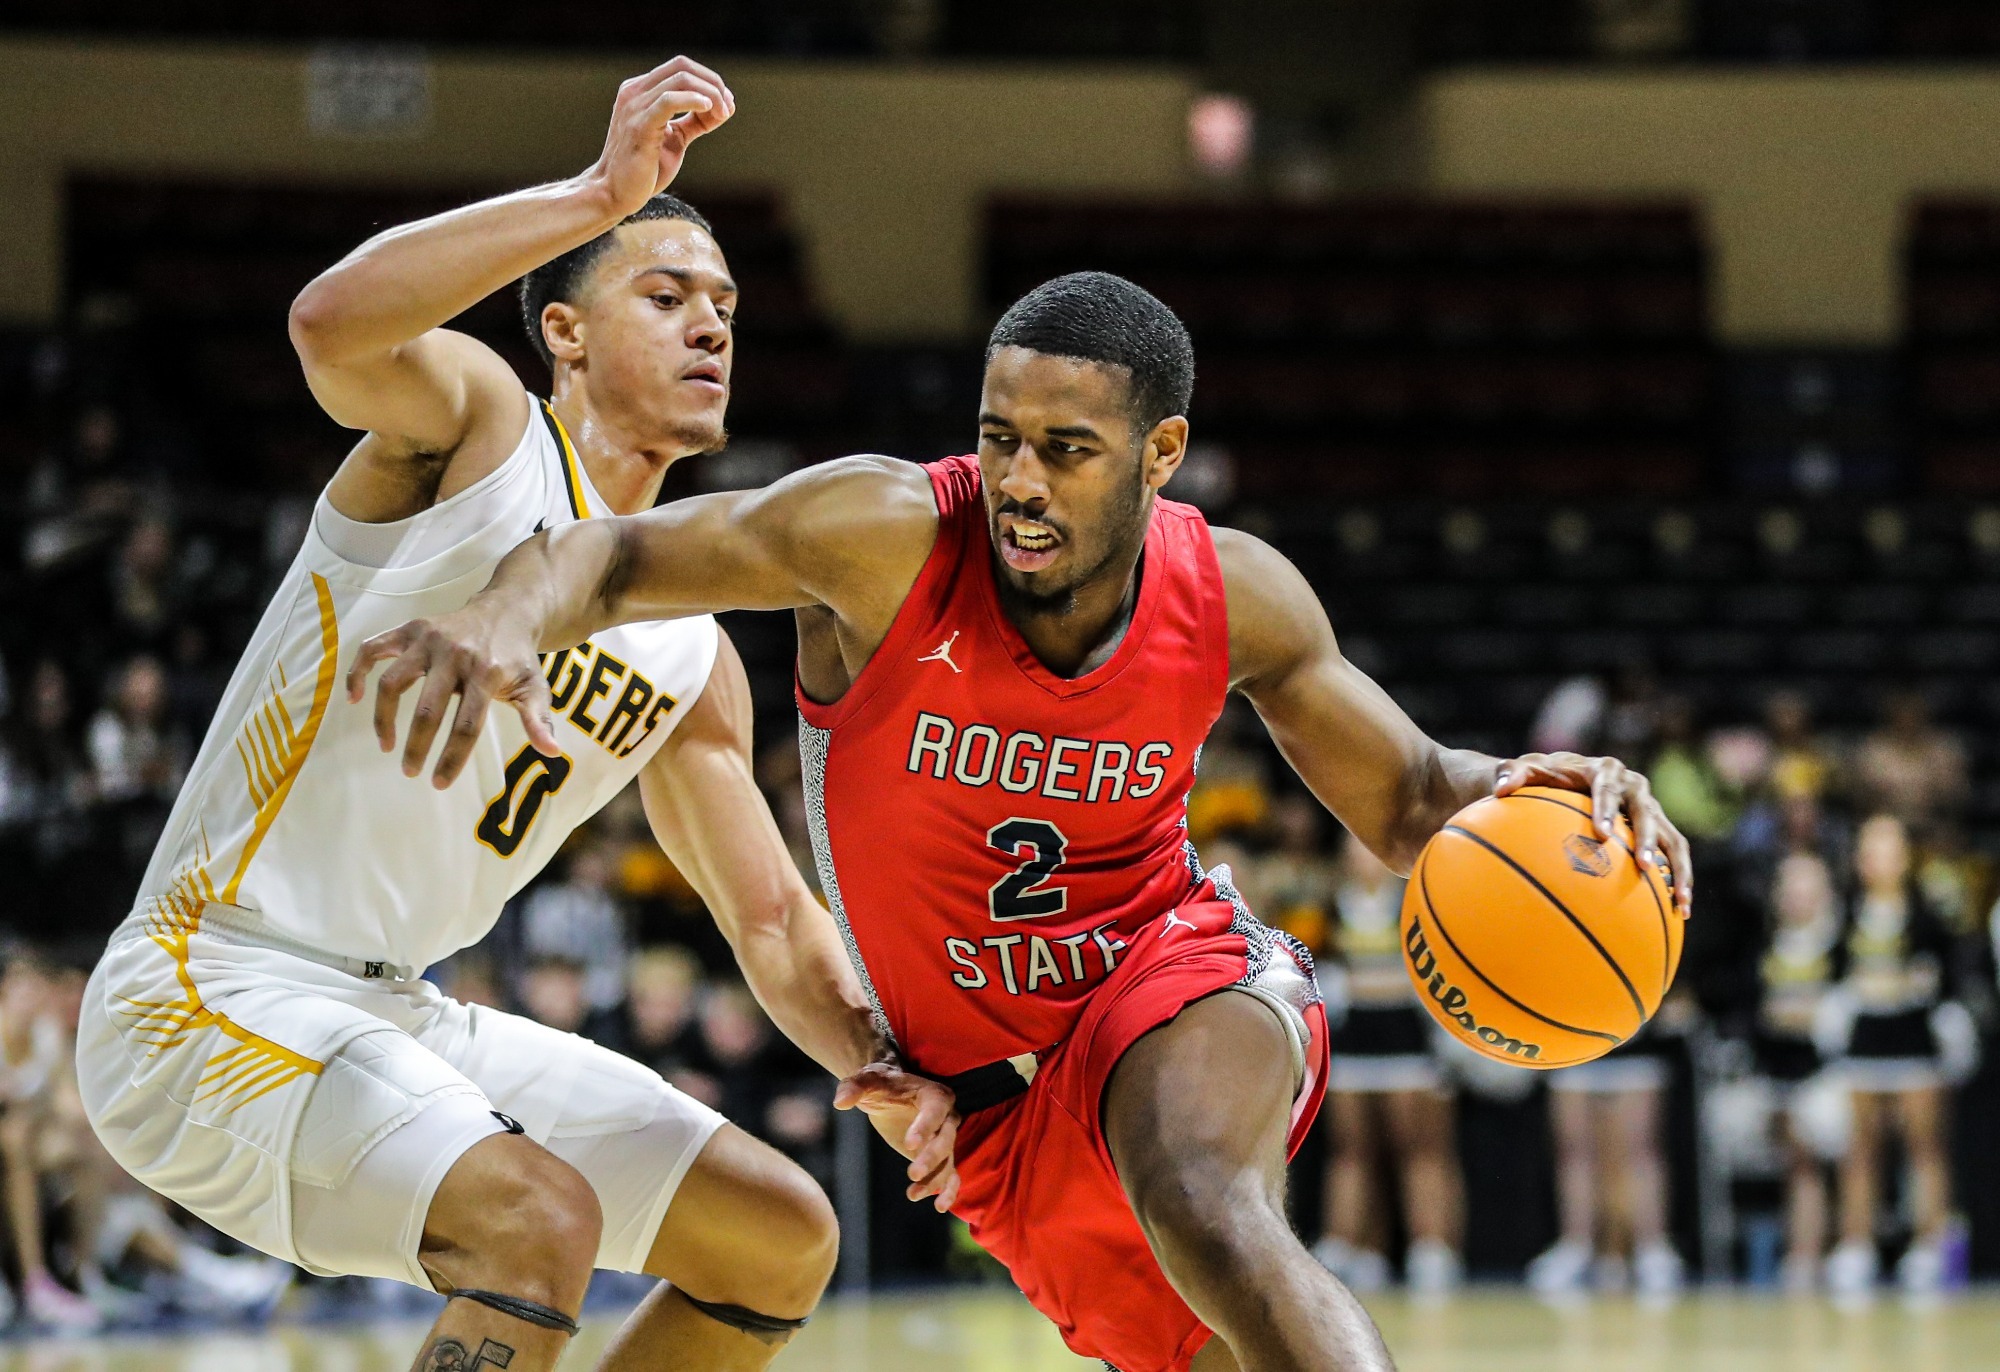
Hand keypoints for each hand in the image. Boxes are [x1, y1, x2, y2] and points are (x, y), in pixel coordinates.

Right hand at [345, 605, 558, 787]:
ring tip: (386, 746)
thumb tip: (551, 753)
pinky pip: (372, 649)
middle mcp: (455, 654)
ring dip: (383, 718)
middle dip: (417, 746)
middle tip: (410, 771)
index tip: (438, 783)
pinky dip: (356, 672)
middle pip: (428, 708)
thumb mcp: (535, 686)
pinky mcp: (409, 630)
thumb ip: (539, 719)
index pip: (467, 724)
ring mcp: (428, 640)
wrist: (506, 611)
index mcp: (486, 673)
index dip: (451, 757)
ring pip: (392, 681)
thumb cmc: (518, 658)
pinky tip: (351, 700)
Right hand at [586, 57, 735, 218]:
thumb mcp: (675, 139)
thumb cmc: (644, 170)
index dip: (709, 81)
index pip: (681, 68)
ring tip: (722, 114)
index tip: (727, 105)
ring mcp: (635, 106)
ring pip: (681, 80)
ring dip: (711, 94)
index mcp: (641, 91)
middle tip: (728, 108)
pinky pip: (669, 100)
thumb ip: (694, 122)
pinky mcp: (640, 125)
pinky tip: (709, 110)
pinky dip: (694, 100)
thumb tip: (723, 107)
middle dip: (713, 84)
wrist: (616, 193)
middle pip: (683, 67)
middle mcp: (635, 92)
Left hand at [834, 1061, 960, 1212]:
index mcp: (934, 1094)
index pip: (935, 1111)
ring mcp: (944, 1138)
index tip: (909, 1145)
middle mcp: (947, 1117)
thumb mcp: (866, 1081)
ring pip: (947, 1161)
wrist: (889, 1093)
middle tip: (912, 1173)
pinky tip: (939, 1206)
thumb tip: (840, 1102)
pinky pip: (950, 1174)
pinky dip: (948, 1190)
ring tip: (912, 1194)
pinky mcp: (938, 1156)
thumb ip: (854, 1088)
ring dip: (935, 1180)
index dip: (925, 1127)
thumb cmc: (880, 1083)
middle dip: (931, 1158)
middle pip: (946, 1139)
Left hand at [1494, 752, 1693, 917]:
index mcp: (1604, 770)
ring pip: (1673, 838)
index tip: (1602, 833)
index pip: (1606, 787)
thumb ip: (1510, 775)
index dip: (1606, 808)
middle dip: (1649, 839)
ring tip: (1678, 902)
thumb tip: (1499, 790)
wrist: (1560, 779)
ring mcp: (1649, 809)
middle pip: (1648, 812)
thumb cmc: (1539, 776)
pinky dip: (1678, 881)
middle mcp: (1633, 786)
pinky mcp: (1657, 830)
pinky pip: (1674, 856)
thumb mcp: (1522, 771)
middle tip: (1643, 867)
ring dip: (1678, 869)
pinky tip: (1678, 913)